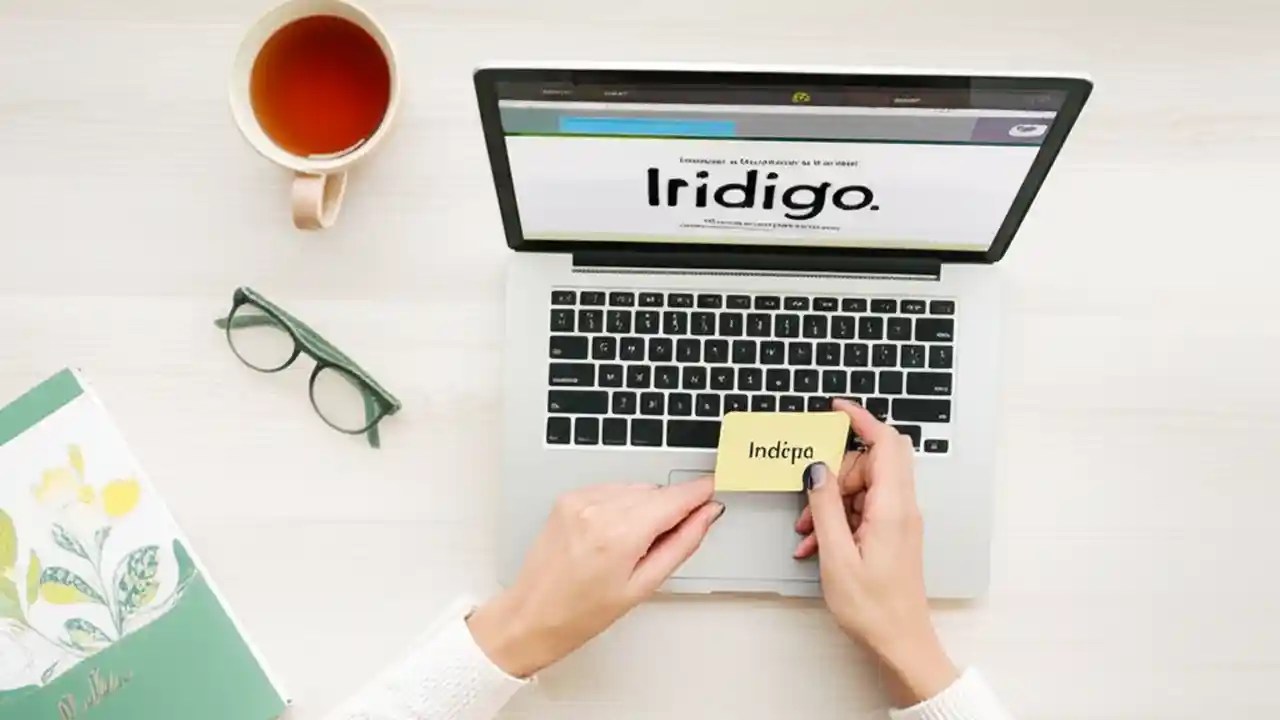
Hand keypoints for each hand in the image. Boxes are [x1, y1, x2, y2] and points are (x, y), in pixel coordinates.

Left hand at [468, 479, 722, 676]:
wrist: (532, 615)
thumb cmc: (582, 613)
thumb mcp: (643, 586)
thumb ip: (681, 544)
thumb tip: (706, 515)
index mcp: (620, 534)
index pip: (674, 498)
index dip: (699, 493)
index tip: (713, 490)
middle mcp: (598, 509)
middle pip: (656, 491)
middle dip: (669, 508)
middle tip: (662, 543)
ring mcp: (580, 499)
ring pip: (635, 488)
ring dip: (644, 507)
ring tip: (629, 546)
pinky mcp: (568, 497)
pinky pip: (611, 490)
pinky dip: (621, 505)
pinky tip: (611, 534)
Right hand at [796, 399, 957, 705]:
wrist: (900, 643)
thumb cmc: (874, 609)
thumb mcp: (837, 555)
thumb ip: (825, 505)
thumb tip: (817, 468)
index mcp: (893, 508)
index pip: (886, 443)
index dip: (862, 420)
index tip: (836, 410)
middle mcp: (902, 508)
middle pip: (870, 462)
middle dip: (835, 472)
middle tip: (810, 496)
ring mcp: (899, 520)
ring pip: (863, 486)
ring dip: (831, 500)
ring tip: (809, 531)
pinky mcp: (892, 533)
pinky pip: (863, 509)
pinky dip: (838, 518)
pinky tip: (818, 543)